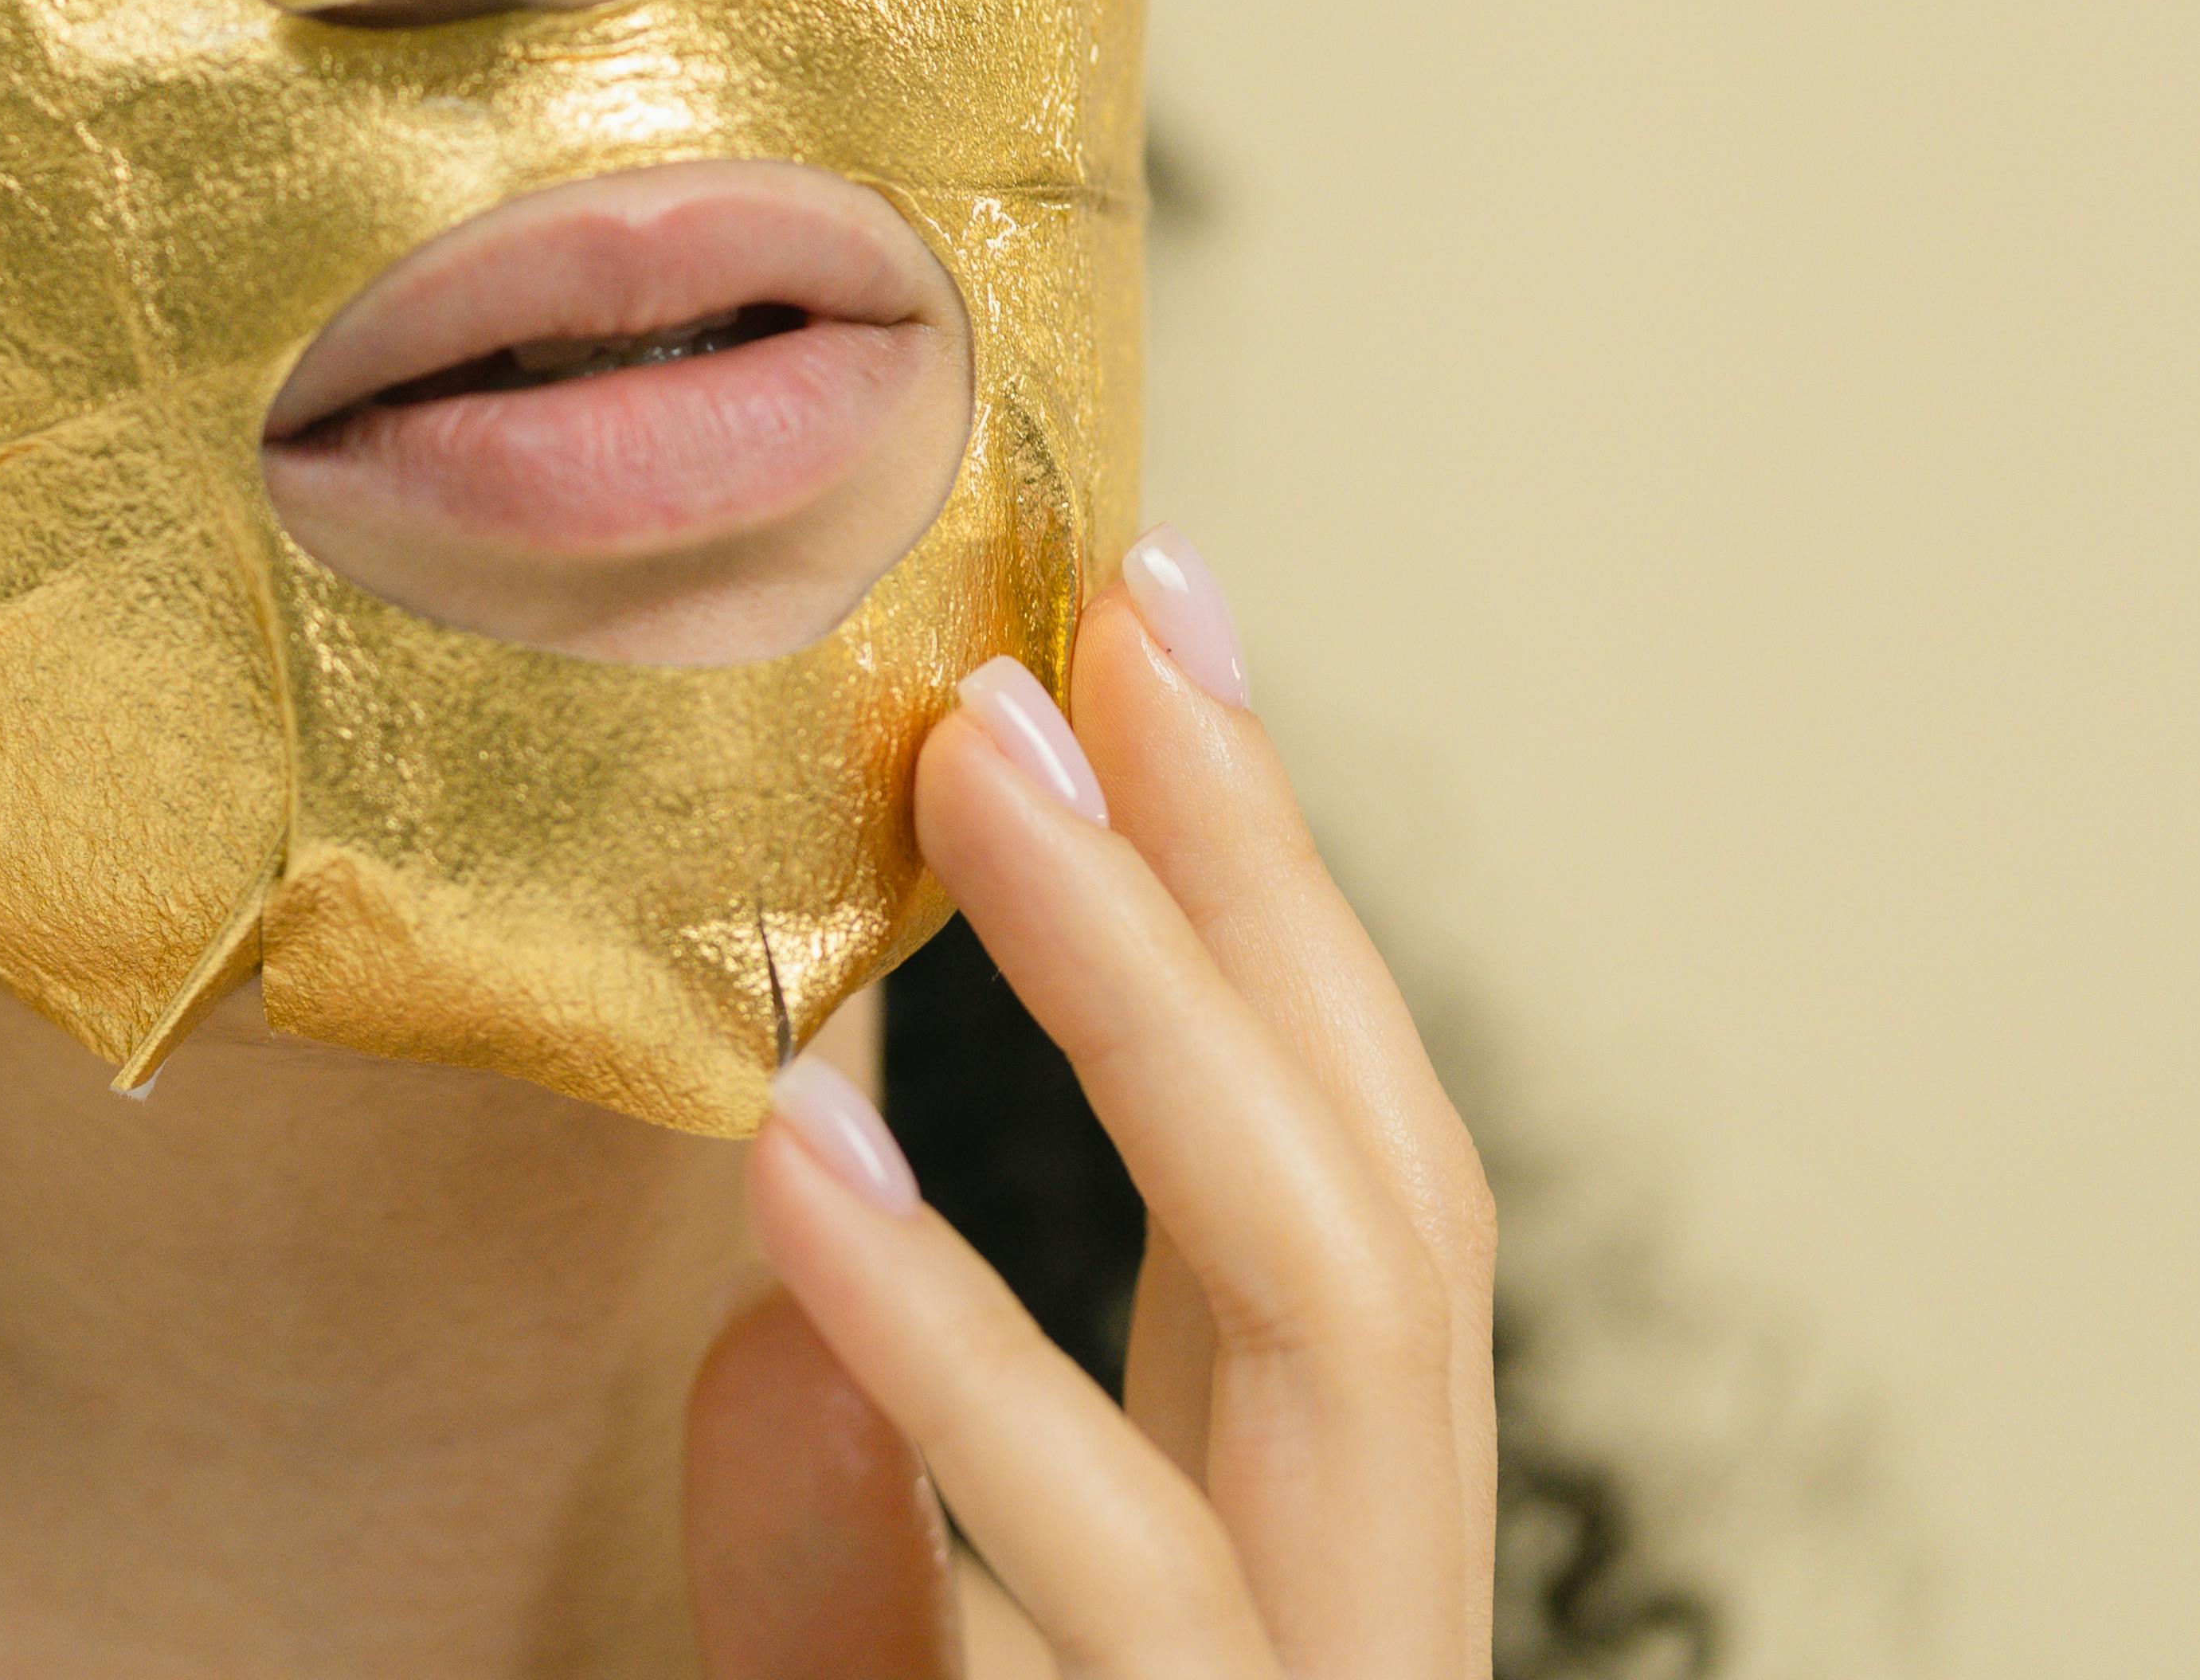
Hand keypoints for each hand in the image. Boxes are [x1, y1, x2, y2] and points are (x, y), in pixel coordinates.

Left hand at [682, 538, 1500, 1675]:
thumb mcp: (871, 1677)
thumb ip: (841, 1518)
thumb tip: (811, 1194)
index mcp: (1303, 1555)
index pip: (1349, 1176)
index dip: (1274, 902)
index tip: (1151, 624)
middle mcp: (1367, 1615)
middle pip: (1391, 1202)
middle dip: (1258, 900)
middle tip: (1081, 637)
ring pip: (1333, 1330)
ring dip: (1148, 1019)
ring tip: (969, 774)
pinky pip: (1120, 1579)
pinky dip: (962, 1356)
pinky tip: (808, 1161)